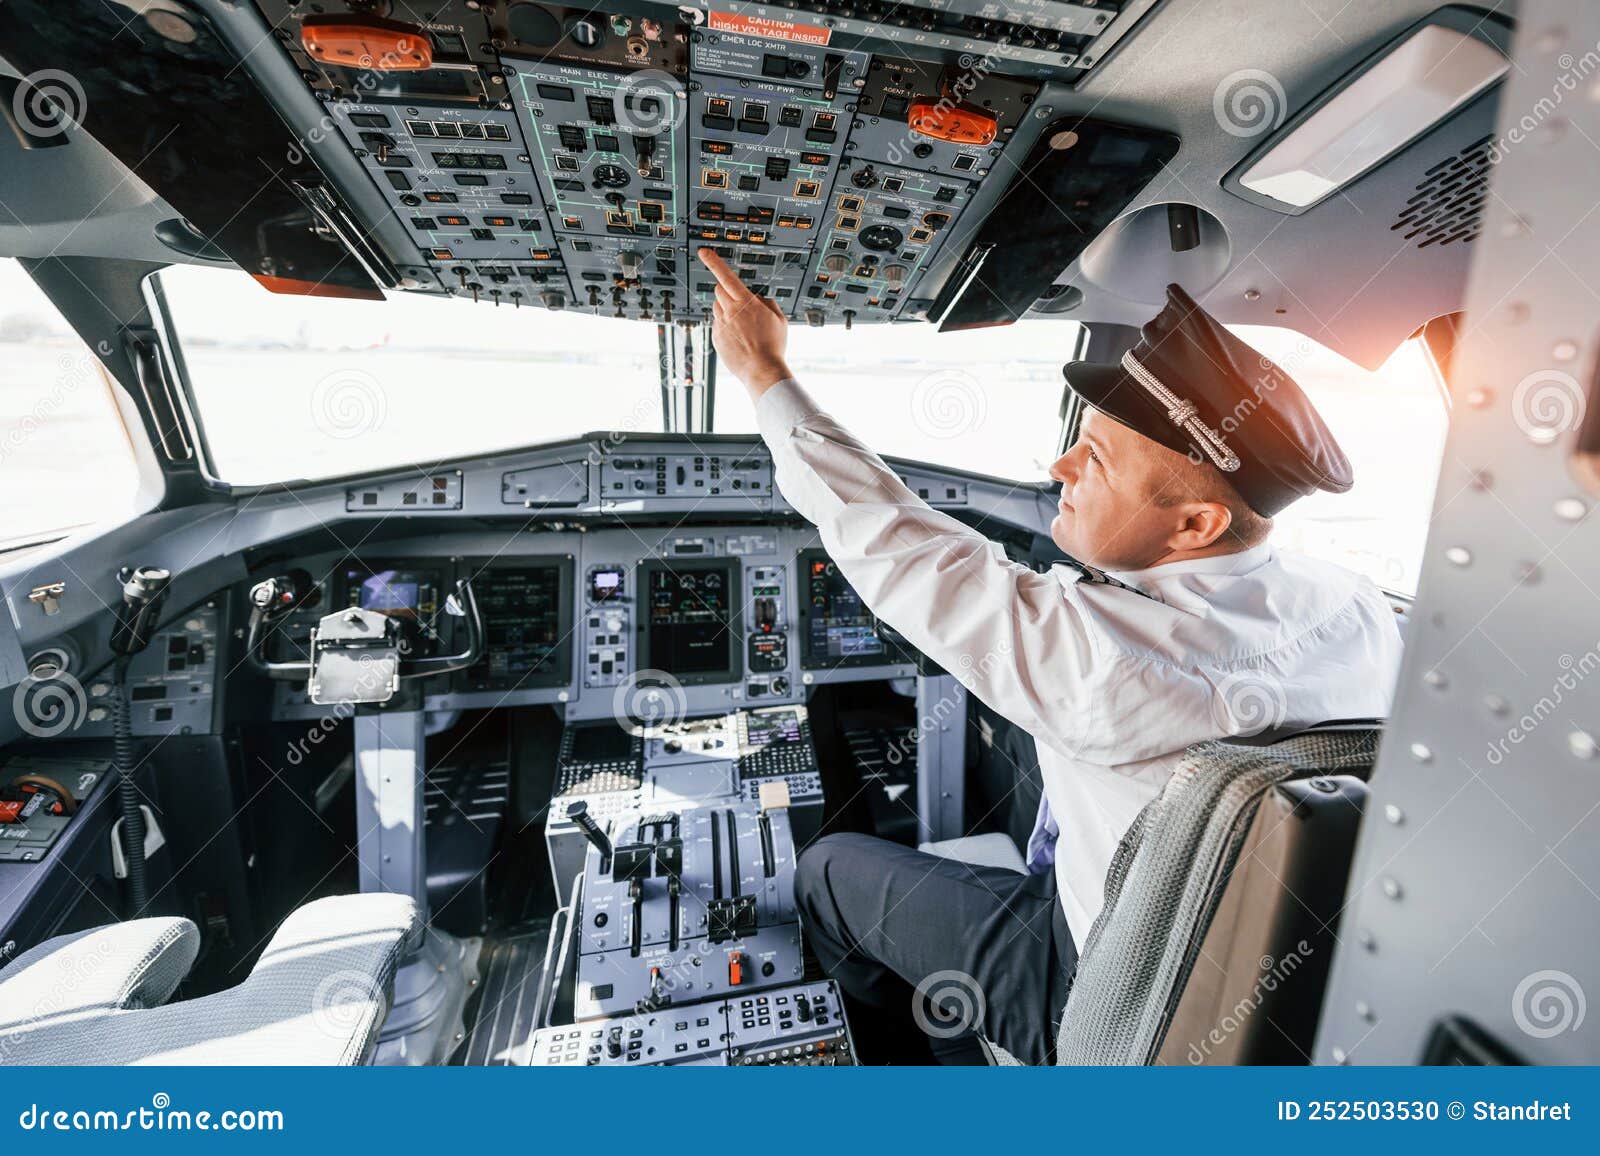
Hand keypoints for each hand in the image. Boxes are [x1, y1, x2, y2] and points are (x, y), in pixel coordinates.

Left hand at [697, 247, 791, 396]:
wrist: (762, 370)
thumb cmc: (773, 346)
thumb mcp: (779, 319)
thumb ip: (767, 303)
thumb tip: (758, 298)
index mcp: (746, 303)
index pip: (726, 276)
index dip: (714, 262)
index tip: (704, 252)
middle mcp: (730, 312)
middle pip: (718, 290)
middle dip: (725, 291)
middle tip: (737, 301)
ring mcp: (721, 325)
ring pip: (717, 307)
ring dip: (725, 309)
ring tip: (741, 325)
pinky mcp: (716, 337)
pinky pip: (717, 325)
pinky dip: (725, 327)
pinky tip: (738, 338)